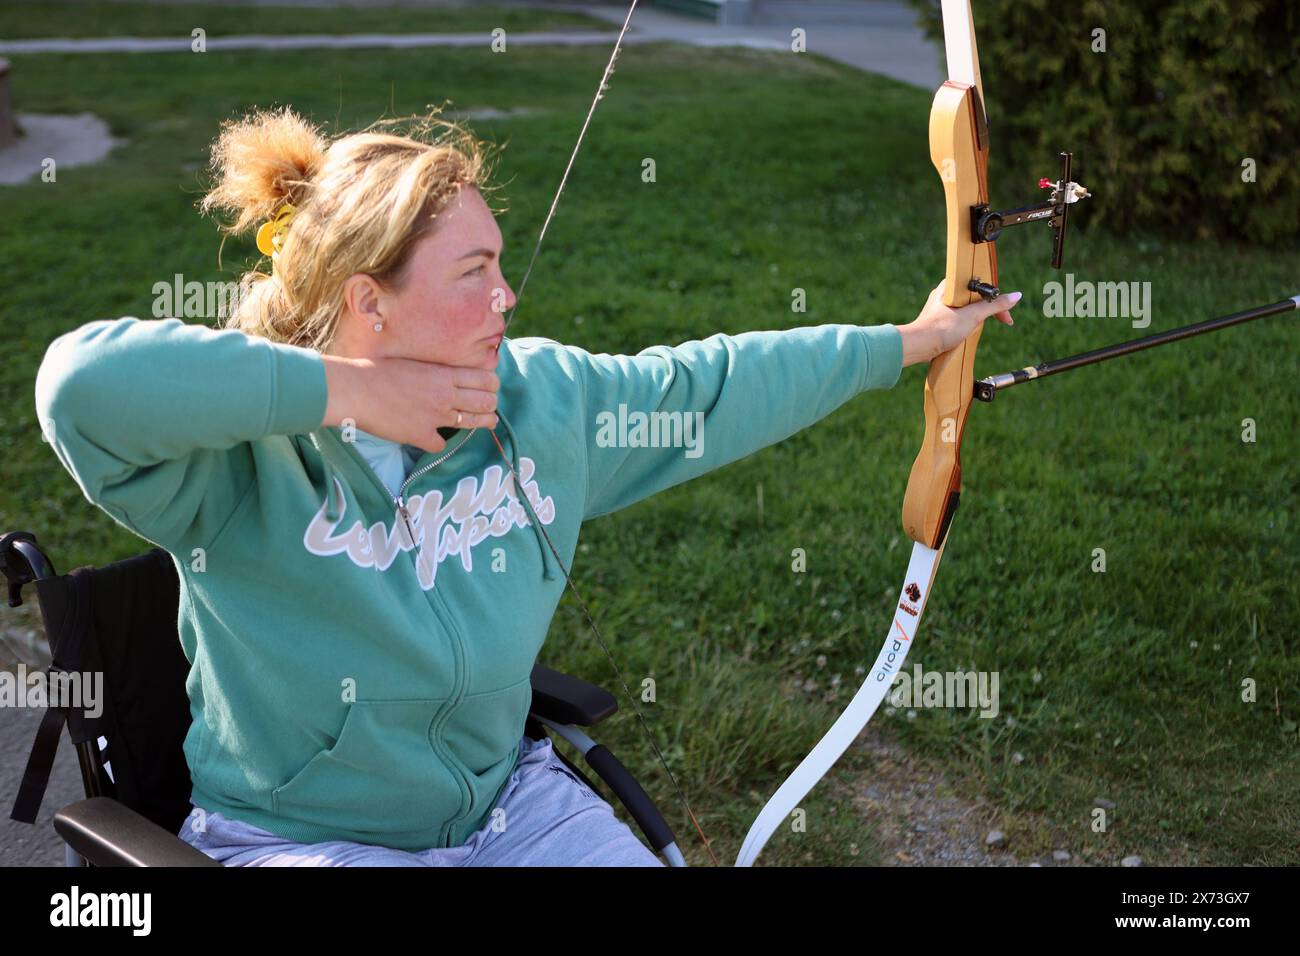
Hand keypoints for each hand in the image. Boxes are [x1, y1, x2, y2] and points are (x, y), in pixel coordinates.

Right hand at [321, 355, 498, 452]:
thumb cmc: (378, 371)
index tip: (491, 388)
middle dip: (491, 405)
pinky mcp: (421, 436)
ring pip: (472, 423)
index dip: (492, 385)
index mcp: (443, 374)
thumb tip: (446, 377)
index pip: (484, 379)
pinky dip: (436, 442)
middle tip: (491, 407)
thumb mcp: (414, 363)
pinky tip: (431, 437)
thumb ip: (434, 372)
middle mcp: (445, 395)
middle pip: (485, 402)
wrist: (356, 389)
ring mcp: (435, 417)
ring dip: (482, 423)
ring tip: (488, 423)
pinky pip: (440, 444)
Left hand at [899, 282, 1020, 366]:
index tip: (1005, 313)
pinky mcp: (937, 320)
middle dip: (987, 310)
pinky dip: (965, 326)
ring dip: (976, 319)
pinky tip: (962, 335)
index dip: (996, 299)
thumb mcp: (973, 315)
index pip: (981, 286)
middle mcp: (944, 293)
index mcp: (951, 285)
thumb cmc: (941, 328)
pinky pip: (957, 318)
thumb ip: (995, 305)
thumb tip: (1016, 296)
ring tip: (972, 330)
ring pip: (966, 309)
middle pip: (975, 297)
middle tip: (999, 321)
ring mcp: (939, 307)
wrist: (918, 345)